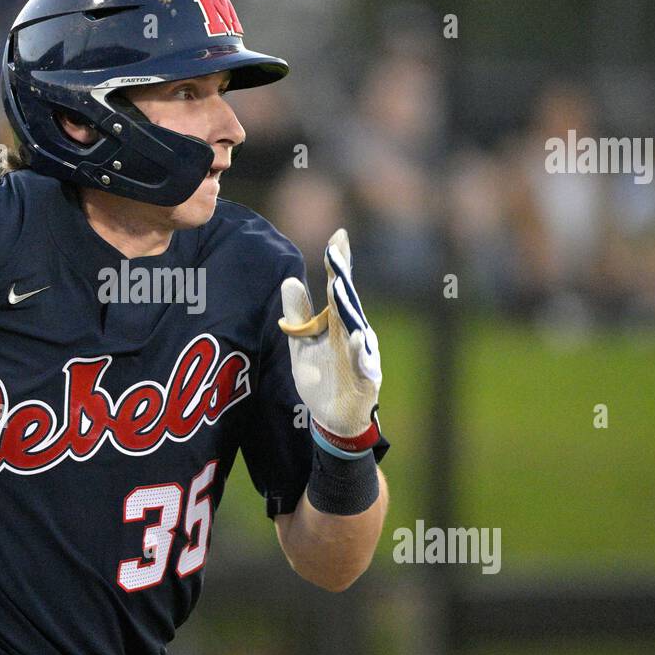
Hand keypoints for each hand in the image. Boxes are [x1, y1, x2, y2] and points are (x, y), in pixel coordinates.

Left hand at [278, 229, 382, 451]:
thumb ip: (298, 314)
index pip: (339, 288)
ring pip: (355, 327)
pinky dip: (359, 351)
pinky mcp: (365, 378)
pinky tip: (356, 336)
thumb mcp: (302, 344)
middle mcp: (353, 333)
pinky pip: (362, 363)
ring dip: (347, 307)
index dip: (339, 262)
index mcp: (338, 323)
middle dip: (343, 276)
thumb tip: (289, 279)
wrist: (333, 419)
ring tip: (339, 286)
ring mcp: (361, 355)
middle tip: (337, 250)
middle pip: (347, 301)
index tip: (338, 235)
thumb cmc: (322, 378)